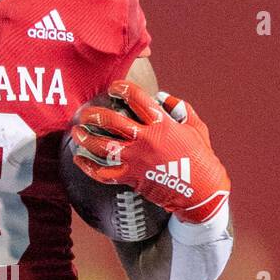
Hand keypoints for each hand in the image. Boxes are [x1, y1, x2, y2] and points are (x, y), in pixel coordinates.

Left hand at [72, 80, 229, 223]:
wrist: (201, 191)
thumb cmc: (201, 157)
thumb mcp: (196, 127)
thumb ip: (180, 108)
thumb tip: (163, 97)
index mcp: (162, 124)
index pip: (137, 98)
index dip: (123, 88)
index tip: (114, 87)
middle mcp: (145, 139)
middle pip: (112, 121)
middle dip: (95, 114)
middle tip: (85, 112)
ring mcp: (135, 159)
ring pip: (103, 146)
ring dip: (87, 138)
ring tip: (77, 132)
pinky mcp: (131, 177)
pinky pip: (103, 173)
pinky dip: (88, 167)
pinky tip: (79, 159)